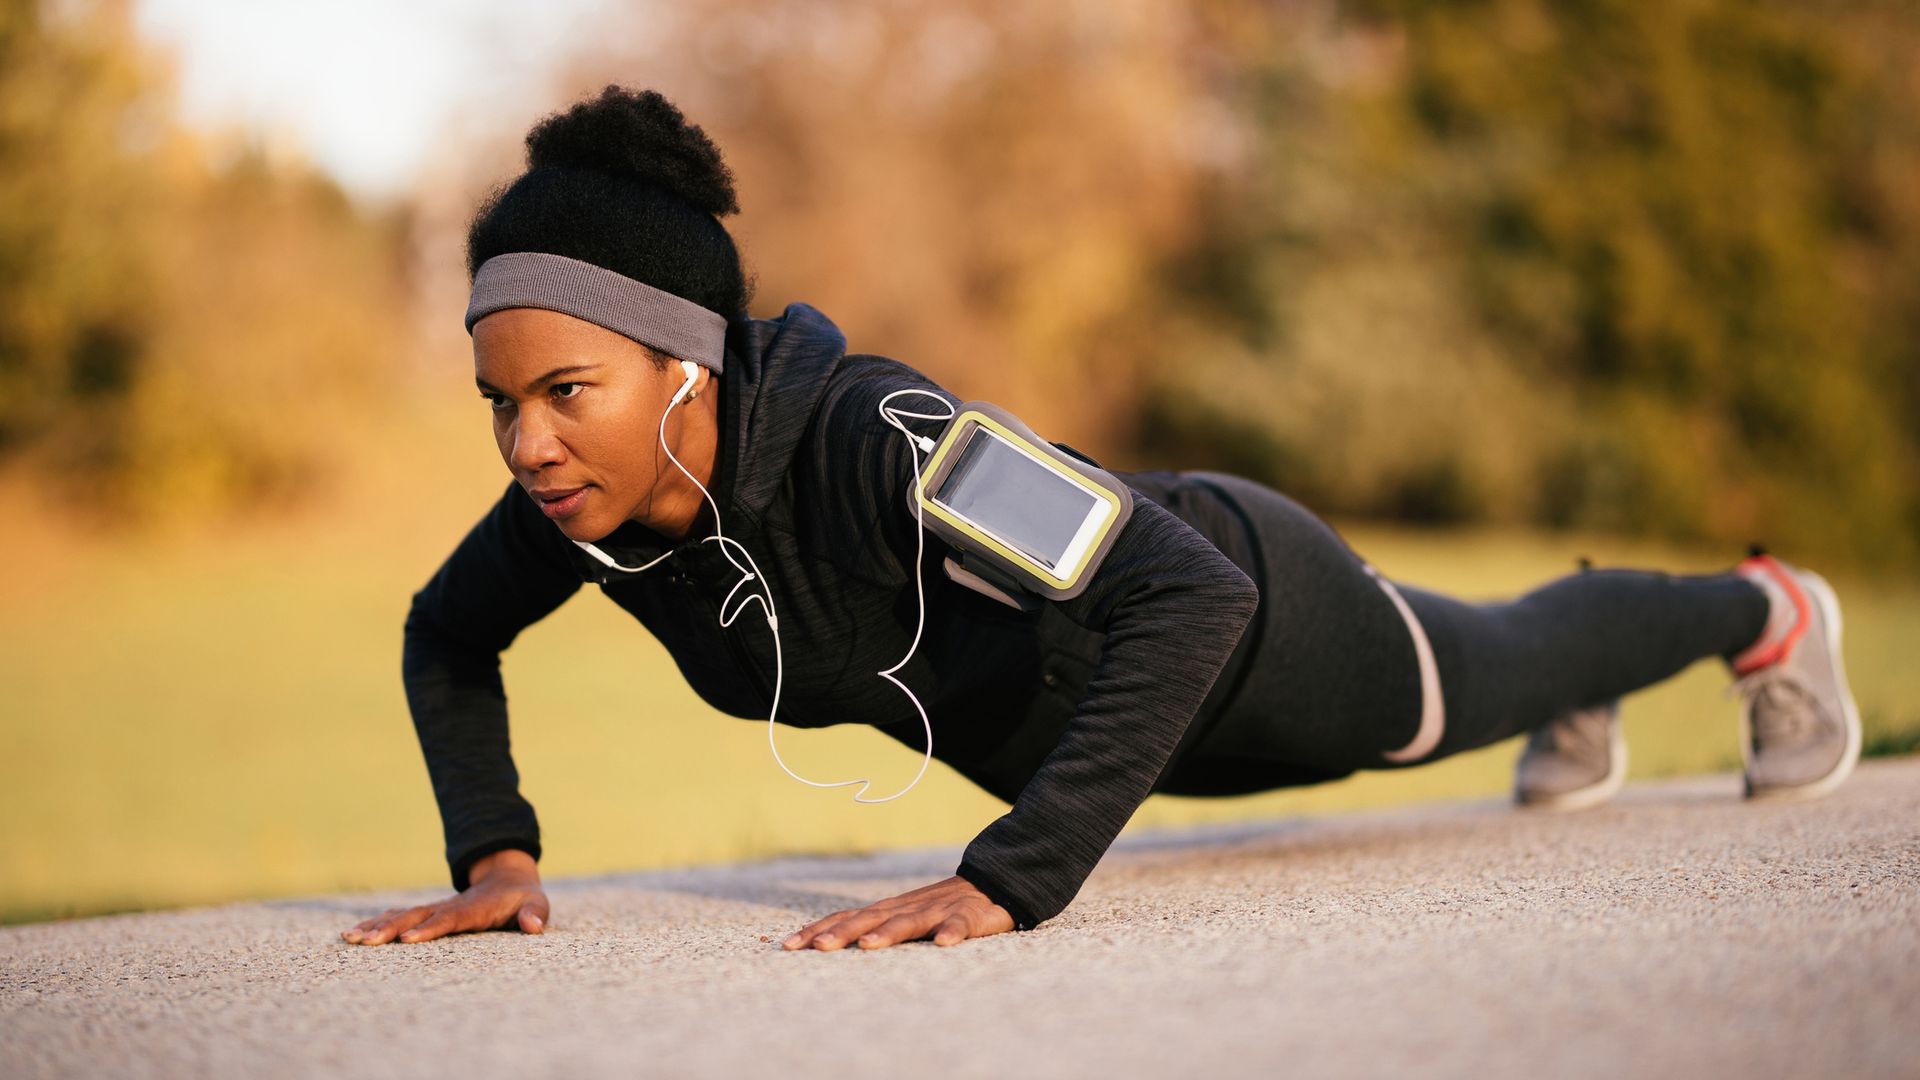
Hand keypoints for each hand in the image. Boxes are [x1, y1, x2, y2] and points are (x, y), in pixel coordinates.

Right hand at [340, 849, 548, 945]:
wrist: (508, 877)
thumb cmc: (523, 898)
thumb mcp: (537, 904)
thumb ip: (535, 914)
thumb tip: (534, 926)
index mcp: (475, 908)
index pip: (450, 919)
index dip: (430, 929)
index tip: (407, 940)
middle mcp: (450, 907)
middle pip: (416, 917)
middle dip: (390, 930)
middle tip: (363, 942)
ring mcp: (437, 908)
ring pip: (402, 916)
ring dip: (376, 926)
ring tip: (349, 938)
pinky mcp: (428, 913)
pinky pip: (399, 917)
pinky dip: (377, 924)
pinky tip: (354, 934)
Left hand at [780, 875, 1013, 950]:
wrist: (991, 885)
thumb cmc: (939, 909)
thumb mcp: (902, 918)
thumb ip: (873, 929)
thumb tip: (825, 945)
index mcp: (888, 911)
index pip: (846, 918)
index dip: (818, 930)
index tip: (789, 947)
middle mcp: (906, 909)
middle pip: (869, 919)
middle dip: (841, 933)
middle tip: (817, 948)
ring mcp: (937, 911)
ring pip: (909, 922)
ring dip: (888, 933)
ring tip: (867, 946)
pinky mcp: (967, 917)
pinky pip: (959, 925)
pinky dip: (951, 932)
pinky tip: (944, 943)